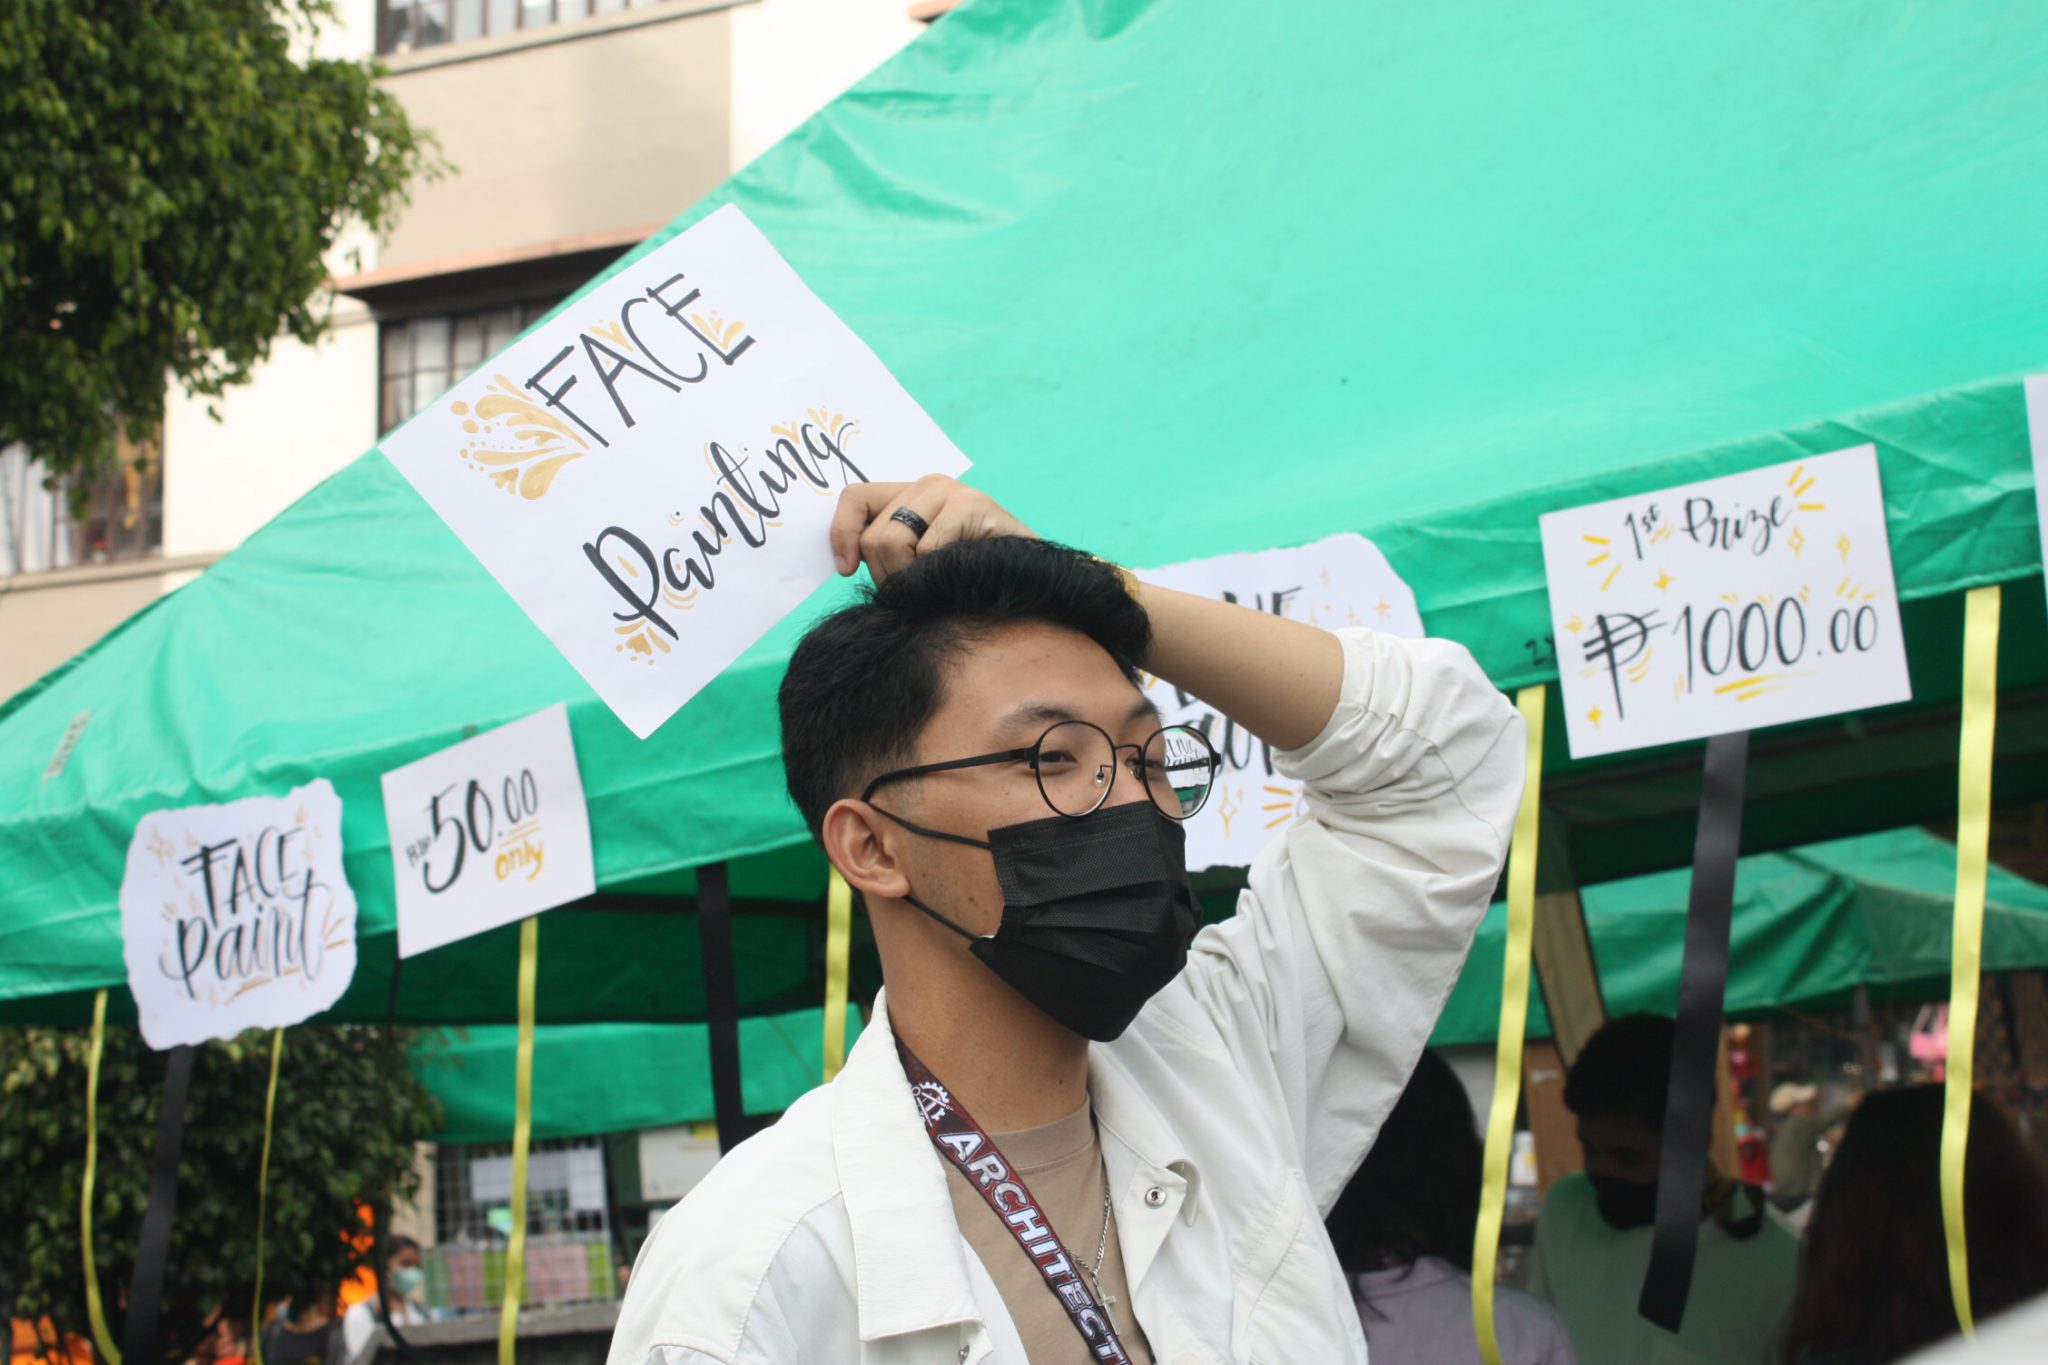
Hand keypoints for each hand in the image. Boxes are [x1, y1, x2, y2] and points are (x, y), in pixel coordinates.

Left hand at [829, 475, 1034, 584]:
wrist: (1029, 580)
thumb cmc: (970, 578)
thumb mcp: (917, 565)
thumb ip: (885, 554)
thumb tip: (844, 562)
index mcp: (910, 494)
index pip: (854, 498)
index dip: (843, 534)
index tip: (846, 570)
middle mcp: (928, 484)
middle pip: (874, 535)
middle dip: (888, 575)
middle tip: (916, 591)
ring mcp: (951, 490)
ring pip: (892, 541)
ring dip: (910, 578)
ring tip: (940, 582)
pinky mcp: (973, 504)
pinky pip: (927, 549)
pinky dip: (937, 573)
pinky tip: (961, 574)